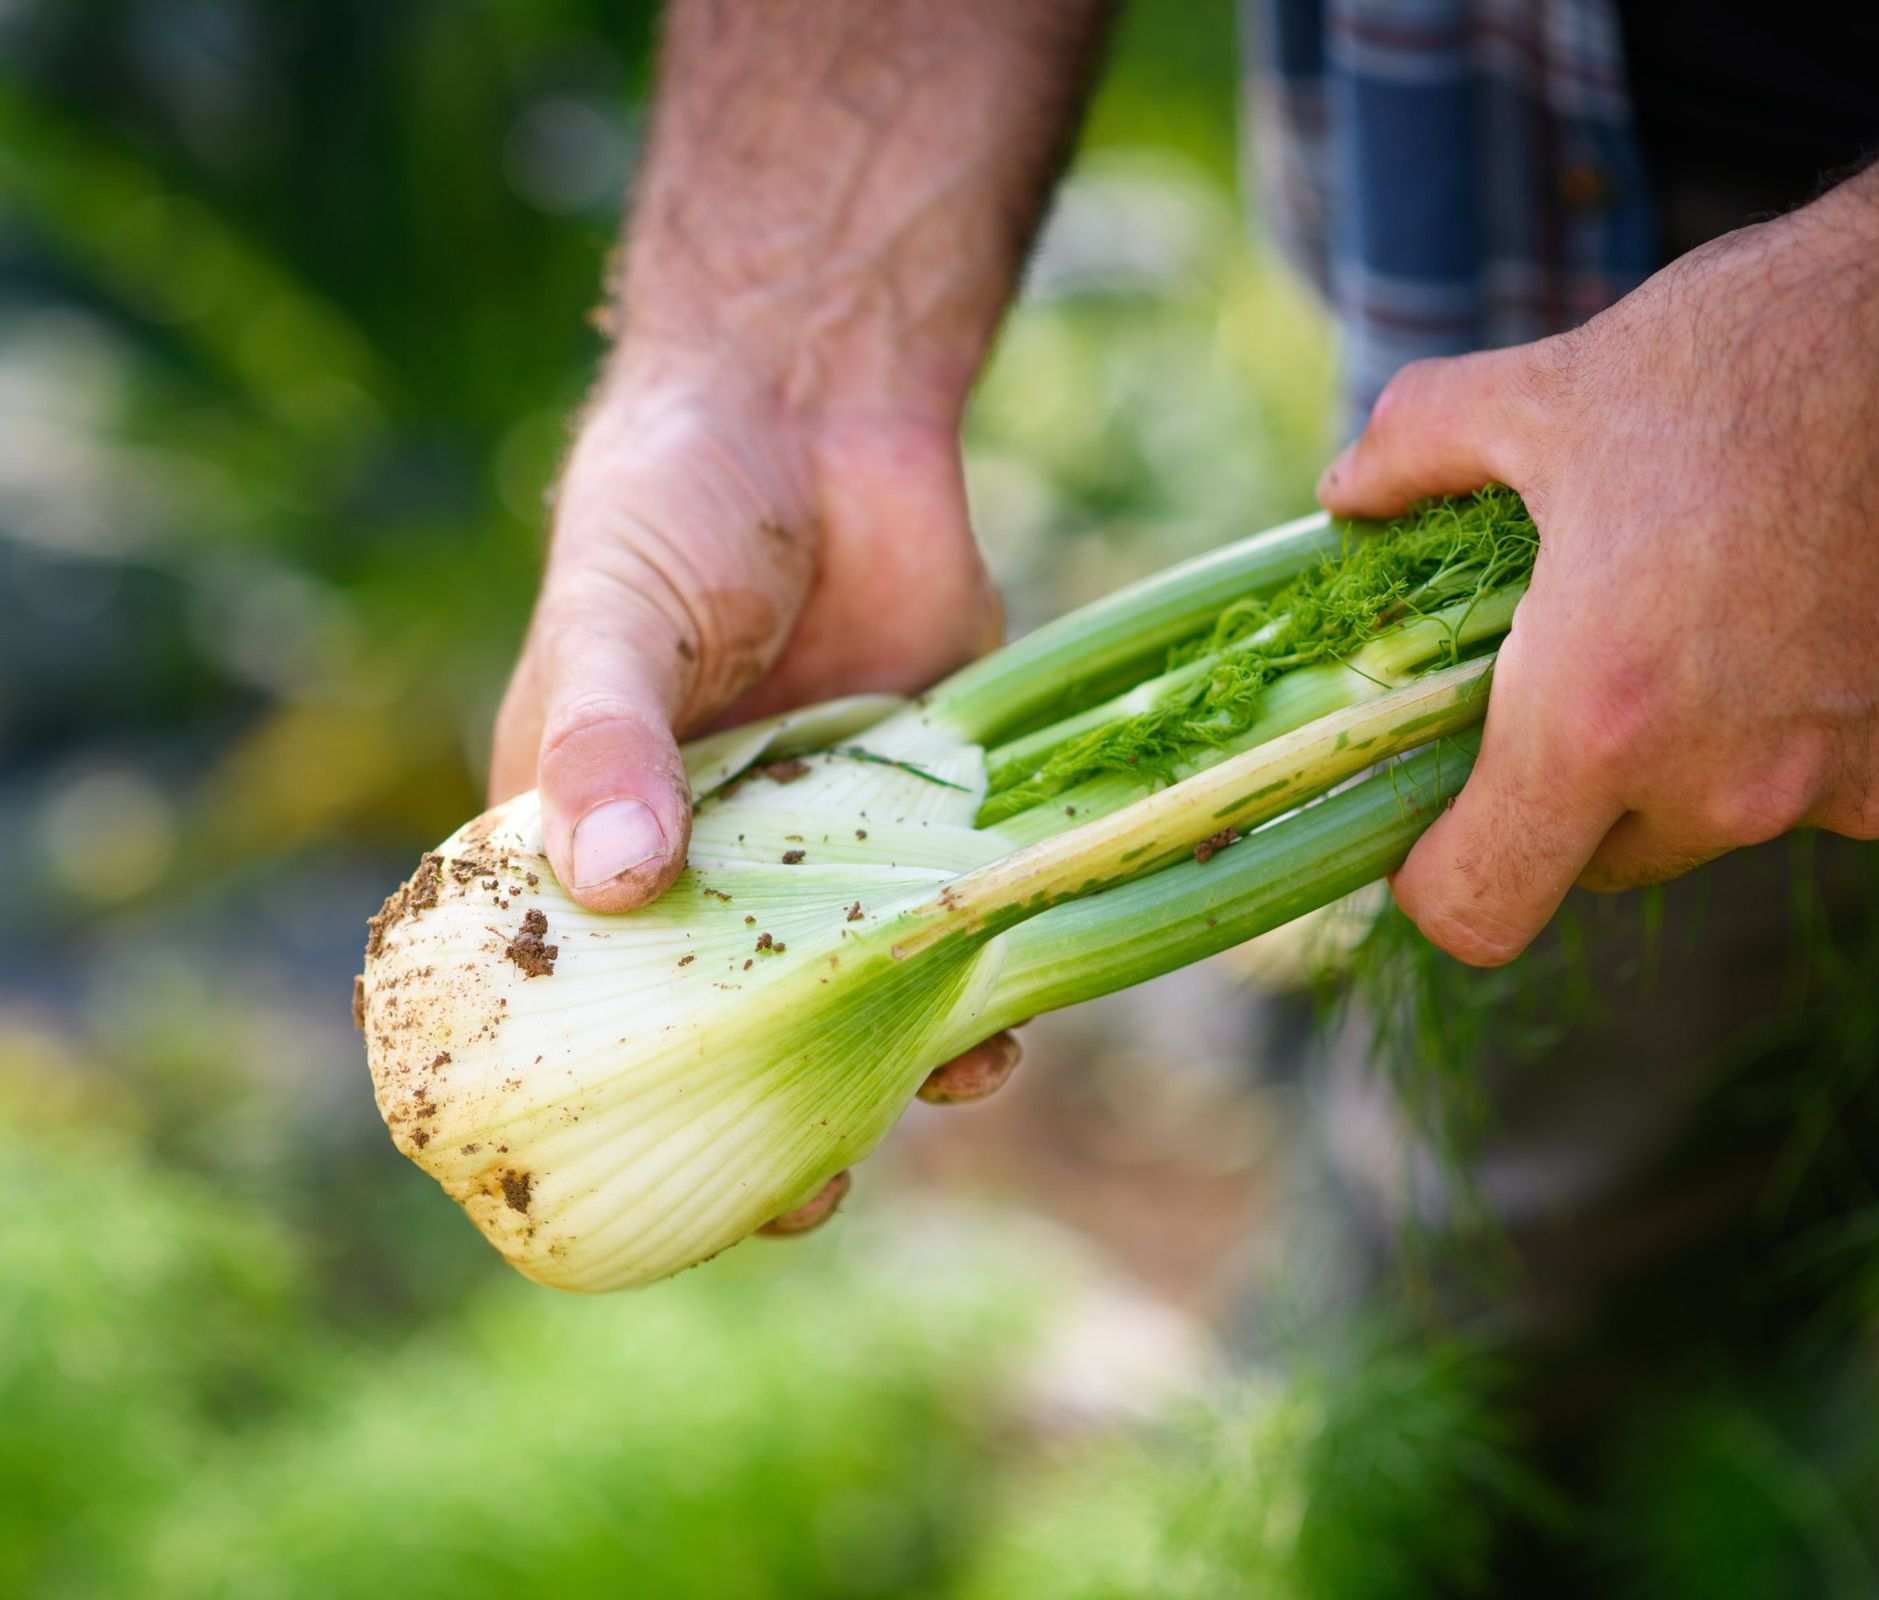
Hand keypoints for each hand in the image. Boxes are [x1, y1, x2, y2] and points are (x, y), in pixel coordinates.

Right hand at [488, 360, 1020, 1195]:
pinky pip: (950, 908)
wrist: (819, 404)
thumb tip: (613, 886)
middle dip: (768, 1112)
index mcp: (594, 832)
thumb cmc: (675, 501)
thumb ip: (607, 737)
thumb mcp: (615, 615)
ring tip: (941, 1097)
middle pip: (734, 1015)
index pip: (585, 998)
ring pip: (856, 978)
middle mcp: (710, 854)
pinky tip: (1004, 1018)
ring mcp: (823, 834)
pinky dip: (976, 962)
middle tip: (809, 1199)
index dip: (614, 1100)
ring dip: (893, 1053)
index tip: (651, 1186)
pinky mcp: (925, 798)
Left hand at [1317, 139, 1878, 965]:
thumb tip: (1344, 489)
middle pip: (1586, 863)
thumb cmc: (1745, 356)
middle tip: (1558, 672)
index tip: (1425, 816)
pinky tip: (1783, 622)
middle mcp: (1719, 785)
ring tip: (1679, 621)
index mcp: (1595, 719)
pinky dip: (1774, 735)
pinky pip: (1807, 790)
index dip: (1431, 876)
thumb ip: (1413, 451)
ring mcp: (1832, 786)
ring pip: (1698, 825)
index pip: (1476, 910)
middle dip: (1554, 792)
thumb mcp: (1540, 394)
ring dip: (1669, 762)